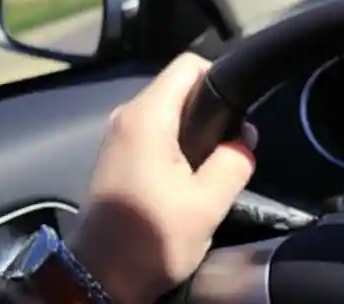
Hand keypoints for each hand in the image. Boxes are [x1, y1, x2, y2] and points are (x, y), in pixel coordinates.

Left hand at [67, 53, 256, 302]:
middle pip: (179, 88)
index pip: (189, 65)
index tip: (238, 110)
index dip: (220, 78)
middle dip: (211, 110)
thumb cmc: (151, 238)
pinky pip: (155, 132)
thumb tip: (245, 138)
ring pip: (169, 112)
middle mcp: (127, 116)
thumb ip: (235, 161)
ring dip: (195, 131)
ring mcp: (117, 136)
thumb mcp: (208, 203)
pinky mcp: (116, 156)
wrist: (99, 278)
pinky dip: (177, 145)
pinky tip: (189, 177)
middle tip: (231, 146)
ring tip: (214, 165)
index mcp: (146, 117)